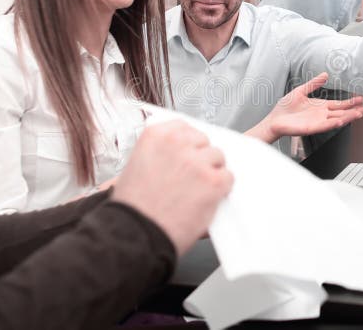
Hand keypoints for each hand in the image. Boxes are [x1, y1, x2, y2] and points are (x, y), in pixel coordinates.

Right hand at [111, 120, 232, 256]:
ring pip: (218, 158)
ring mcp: (197, 161)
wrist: (135, 234)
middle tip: (191, 180)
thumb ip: (161, 152)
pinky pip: (228, 177)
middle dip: (201, 159)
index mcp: (157, 135)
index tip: (189, 154)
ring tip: (195, 192)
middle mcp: (177, 143)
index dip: (189, 144)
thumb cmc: (134, 207)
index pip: (185, 127)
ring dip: (212, 173)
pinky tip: (204, 200)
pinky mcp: (213, 180)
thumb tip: (184, 150)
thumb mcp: (137, 165)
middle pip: (205, 142)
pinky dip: (221, 190)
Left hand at [248, 72, 362, 142]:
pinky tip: (340, 121)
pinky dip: (333, 123)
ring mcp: (318, 122)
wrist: (274, 119)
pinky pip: (324, 126)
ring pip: (337, 119)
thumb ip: (314, 83)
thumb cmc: (285, 108)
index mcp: (320, 106)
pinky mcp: (311, 128)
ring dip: (348, 117)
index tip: (361, 99)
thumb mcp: (301, 91)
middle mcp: (322, 115)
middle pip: (342, 113)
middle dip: (355, 111)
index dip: (350, 102)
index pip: (339, 104)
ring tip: (359, 114)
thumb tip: (325, 74)